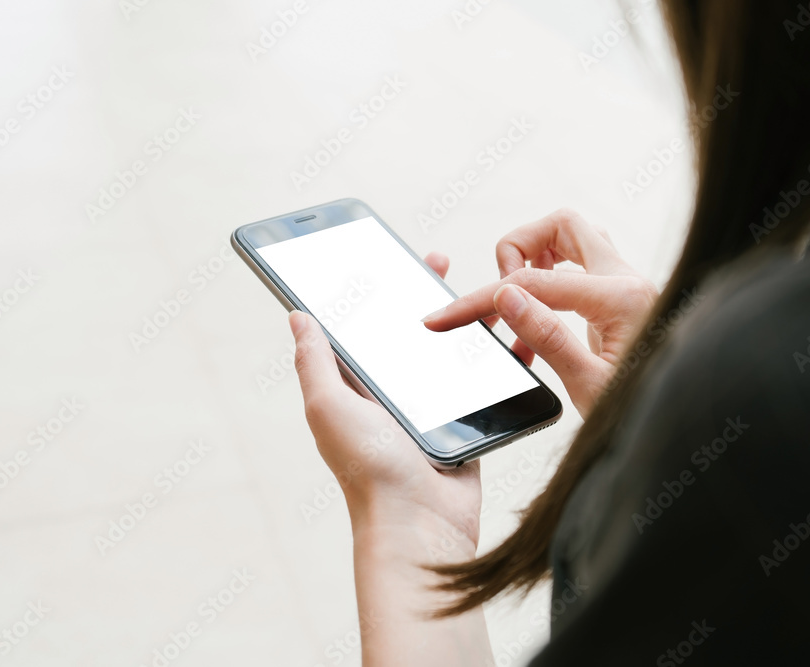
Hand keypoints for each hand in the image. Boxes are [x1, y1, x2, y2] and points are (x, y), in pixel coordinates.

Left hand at [289, 253, 493, 666]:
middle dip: (422, 295)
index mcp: (356, 388)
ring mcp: (429, 409)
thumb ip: (315, 362)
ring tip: (478, 290)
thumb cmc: (369, 468)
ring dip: (462, 321)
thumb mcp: (329, 406)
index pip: (363, 328)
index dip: (373, 292)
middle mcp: (390, 396)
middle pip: (408, 333)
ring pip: (447, 353)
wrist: (419, 524)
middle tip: (437, 263)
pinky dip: (495, 360)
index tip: (389, 260)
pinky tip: (512, 338)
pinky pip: (480, 384)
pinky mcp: (463, 424)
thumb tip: (296, 317)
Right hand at [423, 208, 657, 418]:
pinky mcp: (622, 299)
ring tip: (516, 305)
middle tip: (500, 295)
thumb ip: (548, 336)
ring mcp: (627, 285)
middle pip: (561, 226)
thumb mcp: (590, 385)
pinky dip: (549, 286)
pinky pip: (578, 270)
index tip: (444, 318)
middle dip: (518, 251)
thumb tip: (506, 296)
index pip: (533, 282)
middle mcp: (627, 279)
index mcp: (620, 297)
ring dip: (536, 262)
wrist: (685, 422)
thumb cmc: (648, 408)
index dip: (480, 299)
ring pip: (573, 240)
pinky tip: (534, 330)